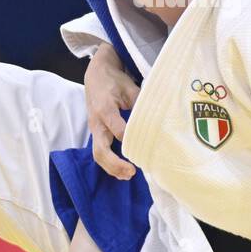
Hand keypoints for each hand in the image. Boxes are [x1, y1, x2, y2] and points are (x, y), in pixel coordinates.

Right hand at [85, 41, 140, 179]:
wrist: (96, 76)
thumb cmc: (115, 81)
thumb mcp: (130, 87)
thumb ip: (140, 104)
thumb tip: (155, 122)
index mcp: (105, 108)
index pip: (116, 128)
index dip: (128, 139)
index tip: (142, 147)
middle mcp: (97, 122)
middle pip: (100, 149)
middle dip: (115, 163)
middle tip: (132, 171)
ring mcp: (95, 129)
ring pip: (98, 154)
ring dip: (111, 167)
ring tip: (128, 175)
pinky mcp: (96, 133)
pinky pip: (99, 152)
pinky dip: (109, 164)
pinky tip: (122, 171)